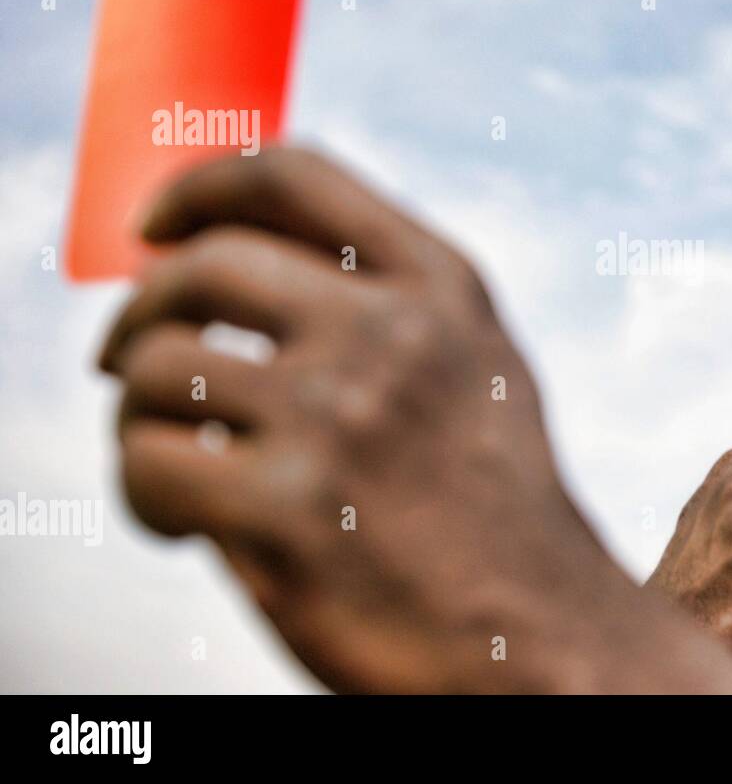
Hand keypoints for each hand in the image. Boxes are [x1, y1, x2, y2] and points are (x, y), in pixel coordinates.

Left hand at [98, 146, 608, 691]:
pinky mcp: (285, 510)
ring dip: (135, 412)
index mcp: (441, 287)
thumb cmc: (492, 505)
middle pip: (203, 265)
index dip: (201, 187)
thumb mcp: (479, 367)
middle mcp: (390, 333)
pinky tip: (180, 522)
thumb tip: (240, 254)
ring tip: (167, 457)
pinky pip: (145, 462)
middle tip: (120, 357)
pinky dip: (141, 493)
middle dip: (139, 309)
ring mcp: (337, 416)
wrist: (536, 633)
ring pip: (156, 365)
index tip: (155, 227)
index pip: (294, 174)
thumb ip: (393, 299)